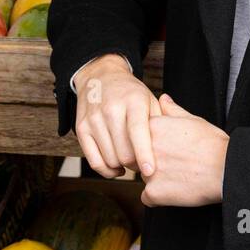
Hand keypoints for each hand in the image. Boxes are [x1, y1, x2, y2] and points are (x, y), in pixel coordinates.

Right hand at [74, 54, 161, 177]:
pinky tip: (116, 167)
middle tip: (143, 162)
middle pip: (124, 152)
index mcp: (133, 101)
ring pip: (110, 160)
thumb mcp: (150, 100)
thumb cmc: (131, 94)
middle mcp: (111, 109)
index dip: (144, 154)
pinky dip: (107, 171)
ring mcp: (93, 119)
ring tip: (130, 160)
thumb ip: (161, 122)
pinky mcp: (81, 129)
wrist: (101, 77)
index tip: (150, 171)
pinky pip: (94, 162)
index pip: (137, 131)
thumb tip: (169, 148)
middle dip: (136, 164)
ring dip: (122, 167)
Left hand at [143, 93, 228, 207]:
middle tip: (176, 163)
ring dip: (156, 179)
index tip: (171, 148)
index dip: (156, 144)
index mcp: (153, 127)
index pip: (141, 137)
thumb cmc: (213, 144)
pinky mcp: (153, 192)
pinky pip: (148, 198)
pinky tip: (176, 191)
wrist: (226, 169)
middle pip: (140, 157)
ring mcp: (147, 171)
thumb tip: (163, 98)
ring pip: (144, 177)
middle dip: (153, 161)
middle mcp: (145, 147)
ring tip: (179, 176)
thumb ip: (173, 110)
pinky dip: (159, 197)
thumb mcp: (193, 119)